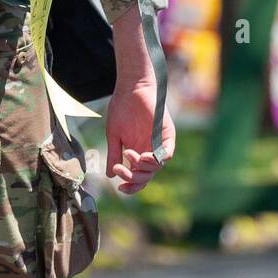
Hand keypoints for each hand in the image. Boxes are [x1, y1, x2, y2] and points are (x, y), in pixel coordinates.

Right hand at [104, 79, 175, 194]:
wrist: (130, 89)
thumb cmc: (121, 108)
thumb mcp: (114, 135)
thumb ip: (114, 154)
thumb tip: (110, 175)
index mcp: (137, 152)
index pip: (138, 176)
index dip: (131, 186)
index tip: (120, 188)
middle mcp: (149, 150)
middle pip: (147, 175)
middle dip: (134, 178)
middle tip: (120, 170)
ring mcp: (158, 142)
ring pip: (156, 167)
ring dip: (143, 168)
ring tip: (130, 156)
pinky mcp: (166, 134)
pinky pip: (167, 153)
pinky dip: (156, 159)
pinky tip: (143, 156)